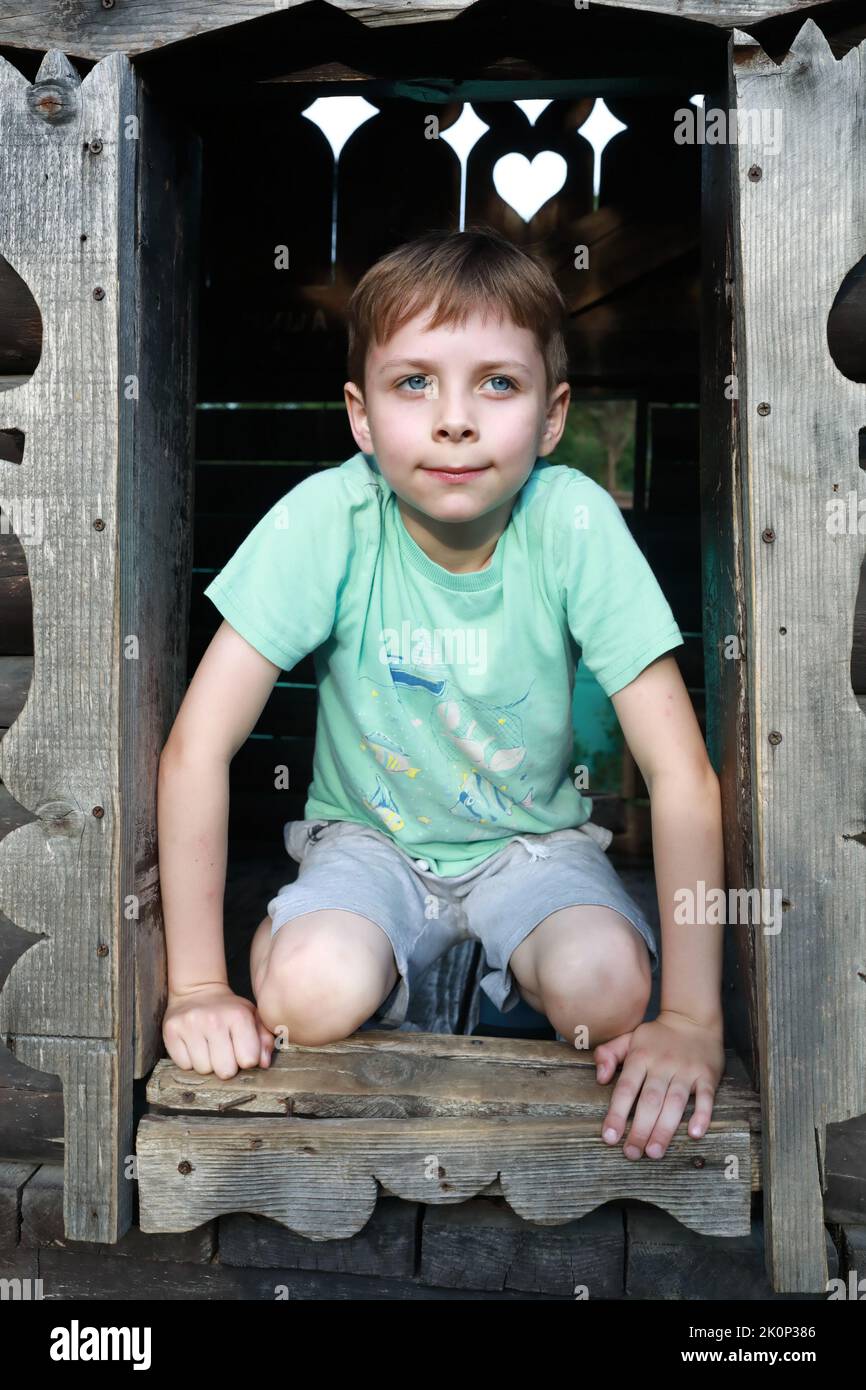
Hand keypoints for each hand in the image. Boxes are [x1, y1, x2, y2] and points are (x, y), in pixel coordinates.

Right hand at [162, 982, 274, 1078]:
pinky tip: (194, 1046)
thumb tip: (264, 1063)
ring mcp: (190, 1025)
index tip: (241, 1050)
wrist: (197, 991)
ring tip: (208, 1047)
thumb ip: (265, 1039)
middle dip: (226, 1066)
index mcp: (238, 1016)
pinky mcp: (171, 1031)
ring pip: (203, 1069)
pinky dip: (189, 1061)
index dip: (246, 1059)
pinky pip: (183, 1065)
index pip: (248, 1060)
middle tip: (224, 1052)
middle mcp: (214, 1020)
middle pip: (225, 1070)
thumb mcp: (252, 1017)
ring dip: (207, 1064)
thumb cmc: (229, 1010)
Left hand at [594, 1009, 724, 1159]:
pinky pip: (705, 1096)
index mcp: (640, 1057)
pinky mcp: (707, 1075)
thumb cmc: (657, 1036)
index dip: (617, 1114)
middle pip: (650, 1100)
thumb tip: (599, 1077)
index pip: (626, 1089)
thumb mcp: (628, 1038)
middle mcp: (662, 1064)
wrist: (693, 1017)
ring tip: (654, 1152)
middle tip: (632, 1153)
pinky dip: (702, 1115)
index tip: (609, 1137)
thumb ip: (608, 1054)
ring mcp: (686, 1070)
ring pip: (675, 1102)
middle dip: (640, 1129)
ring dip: (665, 1129)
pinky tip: (694, 1133)